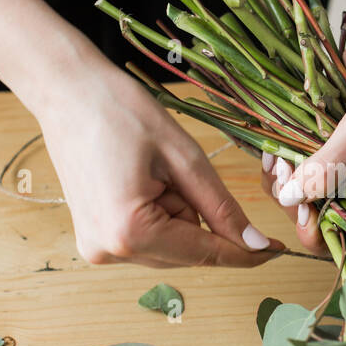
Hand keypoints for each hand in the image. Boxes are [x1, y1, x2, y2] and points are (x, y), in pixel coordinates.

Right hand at [37, 54, 283, 267]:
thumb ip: (222, 208)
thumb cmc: (121, 111)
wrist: (65, 91)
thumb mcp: (184, 158)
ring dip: (181, 216)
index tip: (279, 250)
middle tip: (183, 172)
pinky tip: (146, 181)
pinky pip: (149, 239)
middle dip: (204, 222)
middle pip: (189, 254)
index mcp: (131, 232)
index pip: (206, 254)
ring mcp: (98, 250)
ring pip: (171, 248)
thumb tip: (255, 246)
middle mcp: (110, 251)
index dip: (247, 252)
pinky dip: (162, 216)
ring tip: (156, 171)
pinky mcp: (94, 240)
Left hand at [262, 40, 345, 254]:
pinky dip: (285, 158)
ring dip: (287, 179)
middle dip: (299, 199)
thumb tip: (292, 197)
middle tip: (281, 175)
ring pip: (310, 186)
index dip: (328, 228)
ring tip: (275, 160)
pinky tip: (271, 152)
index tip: (302, 215)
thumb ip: (334, 163)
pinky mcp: (329, 138)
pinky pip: (303, 160)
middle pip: (328, 209)